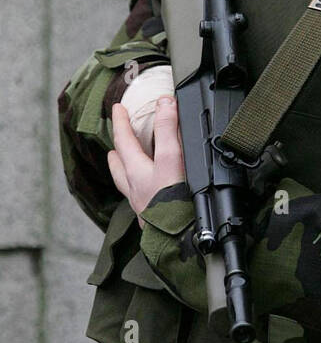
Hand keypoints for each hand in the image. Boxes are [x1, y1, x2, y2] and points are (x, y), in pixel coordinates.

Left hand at [107, 96, 185, 225]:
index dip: (121, 122)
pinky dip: (138, 188)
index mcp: (136, 171)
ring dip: (123, 169)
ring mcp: (142, 205)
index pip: (123, 140)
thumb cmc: (174, 203)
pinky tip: (147, 191)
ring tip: (123, 163)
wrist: (181, 241)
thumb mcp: (171, 158)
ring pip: (126, 182)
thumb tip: (164, 102)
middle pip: (119, 164)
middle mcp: (135, 188)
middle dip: (118, 147)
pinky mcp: (153, 218)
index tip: (117, 108)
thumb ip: (167, 129)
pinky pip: (139, 197)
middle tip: (118, 137)